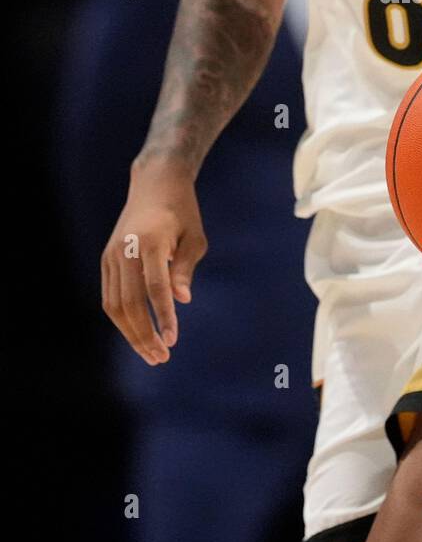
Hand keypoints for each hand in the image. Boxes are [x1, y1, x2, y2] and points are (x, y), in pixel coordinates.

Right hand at [100, 161, 207, 364]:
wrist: (155, 184)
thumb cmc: (183, 212)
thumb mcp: (195, 237)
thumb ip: (186, 269)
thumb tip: (182, 302)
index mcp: (151, 242)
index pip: (155, 288)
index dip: (163, 317)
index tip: (173, 340)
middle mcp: (126, 249)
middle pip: (130, 302)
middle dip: (145, 334)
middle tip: (163, 357)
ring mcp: (112, 254)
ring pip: (114, 304)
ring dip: (131, 333)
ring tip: (151, 353)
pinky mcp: (106, 259)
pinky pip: (109, 296)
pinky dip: (121, 318)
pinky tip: (138, 333)